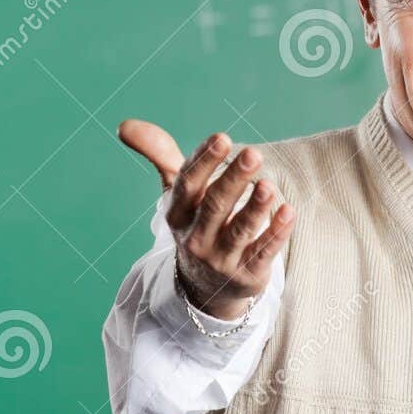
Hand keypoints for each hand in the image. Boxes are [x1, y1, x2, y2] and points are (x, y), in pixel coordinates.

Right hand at [118, 120, 294, 319]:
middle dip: (233, 179)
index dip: (204, 161)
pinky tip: (288, 211)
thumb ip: (160, 155)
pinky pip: (263, 252)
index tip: (222, 137)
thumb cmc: (196, 224)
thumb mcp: (177, 194)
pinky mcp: (248, 275)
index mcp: (178, 214)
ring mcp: (222, 260)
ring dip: (255, 208)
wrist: (206, 288)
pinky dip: (276, 233)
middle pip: (215, 206)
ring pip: (239, 231)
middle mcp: (196, 238)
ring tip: (269, 185)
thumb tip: (124, 125)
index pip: (188, 185)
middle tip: (253, 154)